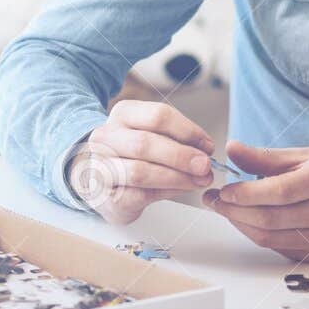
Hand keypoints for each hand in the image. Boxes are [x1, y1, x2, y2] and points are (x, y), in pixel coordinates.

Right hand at [67, 100, 213, 223]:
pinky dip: (166, 192)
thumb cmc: (133, 155)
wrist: (101, 180)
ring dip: (177, 177)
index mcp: (123, 114)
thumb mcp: (153, 135)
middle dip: (182, 156)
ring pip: (141, 171)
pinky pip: (140, 194)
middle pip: (146, 143)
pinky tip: (182, 189)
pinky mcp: (105, 194)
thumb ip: (177, 140)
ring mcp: (102, 166)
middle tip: (205, 165)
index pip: (158, 115)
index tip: (207, 145)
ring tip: (199, 180)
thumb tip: (205, 149)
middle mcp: (106, 137)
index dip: (188, 130)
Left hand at [202, 141, 308, 260]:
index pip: (280, 191)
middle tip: (213, 200)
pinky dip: (256, 234)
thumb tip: (231, 150)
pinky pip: (278, 248)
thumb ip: (265, 157)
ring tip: (224, 209)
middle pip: (271, 218)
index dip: (247, 193)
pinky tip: (246, 220)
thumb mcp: (303, 155)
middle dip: (234, 211)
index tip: (222, 189)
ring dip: (241, 224)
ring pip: (270, 237)